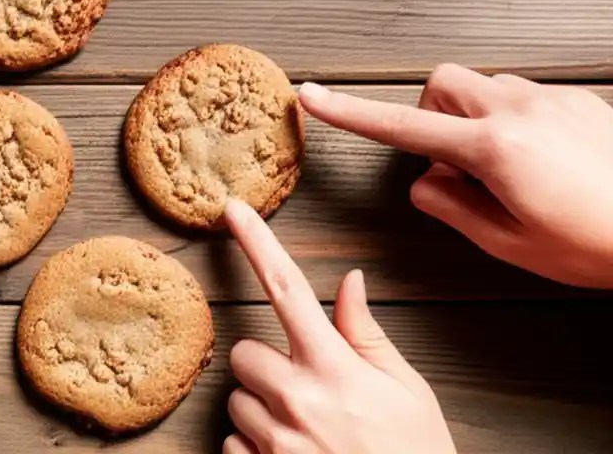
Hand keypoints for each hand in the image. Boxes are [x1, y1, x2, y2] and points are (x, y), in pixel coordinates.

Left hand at [223, 200, 456, 453]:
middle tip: (310, 391)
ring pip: (236, 401)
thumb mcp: (408, 391)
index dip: (257, 242)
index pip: (287, 289)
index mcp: (335, 368)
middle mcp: (296, 399)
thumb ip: (366, 335)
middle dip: (269, 365)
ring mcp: (274, 441)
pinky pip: (233, 444)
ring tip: (311, 433)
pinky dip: (256, 449)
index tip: (232, 209)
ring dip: (262, 410)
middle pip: (245, 352)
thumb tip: (348, 282)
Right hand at [300, 66, 612, 287]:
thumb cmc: (599, 246)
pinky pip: (527, 95)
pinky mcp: (583, 100)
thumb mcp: (510, 244)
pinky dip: (516, 121)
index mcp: (495, 149)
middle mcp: (522, 111)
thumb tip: (426, 182)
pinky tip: (546, 162)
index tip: (312, 97)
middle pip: (444, 82)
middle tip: (456, 162)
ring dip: (476, 116)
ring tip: (508, 168)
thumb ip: (452, 207)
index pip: (402, 127)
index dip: (350, 114)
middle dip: (433, 112)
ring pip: (486, 86)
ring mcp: (555, 99)